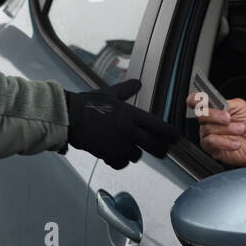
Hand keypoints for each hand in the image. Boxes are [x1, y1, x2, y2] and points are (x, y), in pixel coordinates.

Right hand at [64, 79, 180, 169]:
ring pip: (136, 156)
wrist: (69, 117)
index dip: (170, 134)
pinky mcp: (108, 155)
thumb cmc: (87, 104)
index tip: (175, 138)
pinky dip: (119, 160)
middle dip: (161, 150)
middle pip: (153, 146)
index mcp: (131, 115)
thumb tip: (137, 82)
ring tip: (129, 148)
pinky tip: (115, 154)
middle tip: (162, 151)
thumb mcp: (110, 93)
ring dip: (134, 153)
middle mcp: (128, 131)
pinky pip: (120, 162)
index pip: (159, 127)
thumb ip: (126, 89)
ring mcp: (119, 144)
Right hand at [185, 92, 245, 167]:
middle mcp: (208, 121)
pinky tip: (235, 143)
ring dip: (226, 129)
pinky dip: (225, 143)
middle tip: (228, 118)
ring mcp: (208, 135)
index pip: (195, 101)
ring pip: (207, 129)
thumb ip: (226, 103)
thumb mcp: (240, 107)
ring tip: (240, 130)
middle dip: (215, 115)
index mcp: (213, 108)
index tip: (202, 100)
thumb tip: (216, 103)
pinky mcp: (211, 149)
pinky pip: (211, 143)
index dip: (195, 99)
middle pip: (201, 115)